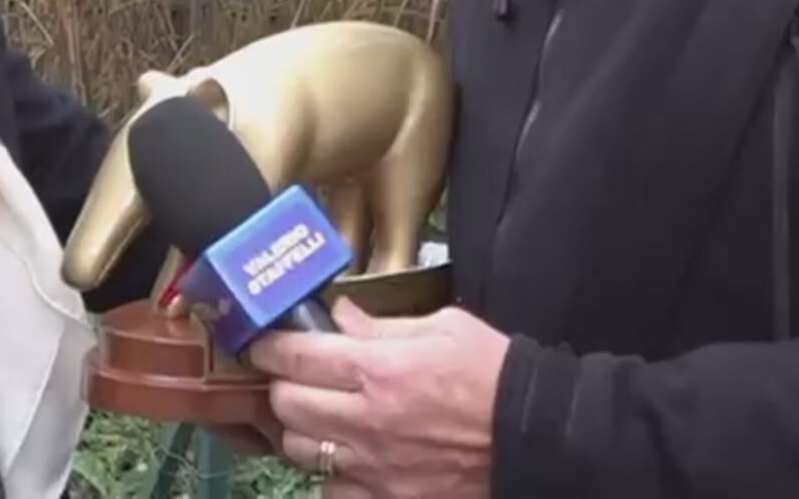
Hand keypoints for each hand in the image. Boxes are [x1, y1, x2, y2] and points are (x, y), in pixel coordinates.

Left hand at [243, 298, 508, 497]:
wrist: (534, 434)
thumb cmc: (492, 373)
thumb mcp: (442, 328)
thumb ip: (381, 327)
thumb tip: (340, 317)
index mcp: (378, 370)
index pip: (296, 357)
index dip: (269, 347)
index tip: (264, 343)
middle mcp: (367, 421)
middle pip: (287, 406)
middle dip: (281, 386)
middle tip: (293, 377)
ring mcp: (375, 467)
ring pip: (300, 451)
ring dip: (302, 430)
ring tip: (319, 416)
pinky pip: (333, 491)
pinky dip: (333, 475)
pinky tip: (349, 458)